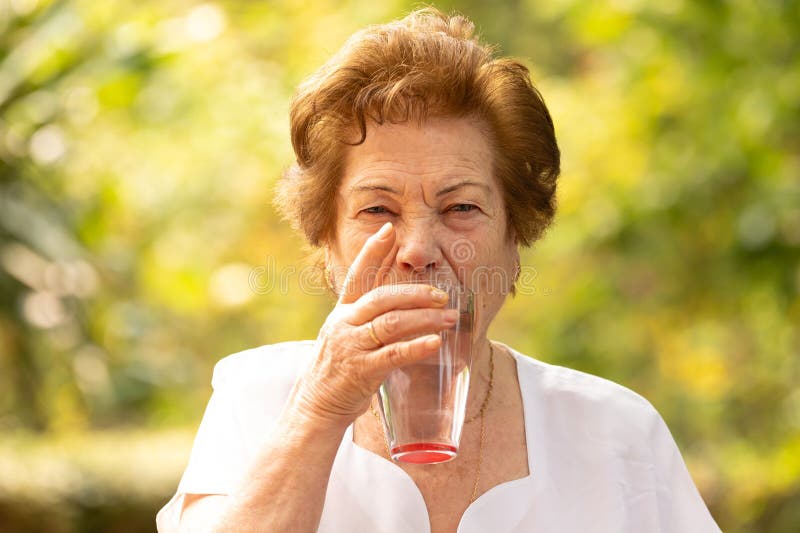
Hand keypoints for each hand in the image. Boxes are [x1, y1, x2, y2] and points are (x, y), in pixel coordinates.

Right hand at [291, 222, 457, 426]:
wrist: (317, 405)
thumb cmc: (340, 368)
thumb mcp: (348, 334)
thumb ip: (370, 316)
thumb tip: (404, 299)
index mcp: (343, 312)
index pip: (358, 275)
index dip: (373, 251)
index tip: (389, 229)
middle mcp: (344, 324)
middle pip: (381, 298)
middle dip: (415, 293)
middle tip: (442, 294)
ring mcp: (351, 347)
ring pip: (391, 323)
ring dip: (424, 318)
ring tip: (450, 318)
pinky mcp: (360, 371)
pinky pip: (392, 355)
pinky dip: (416, 347)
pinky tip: (435, 343)